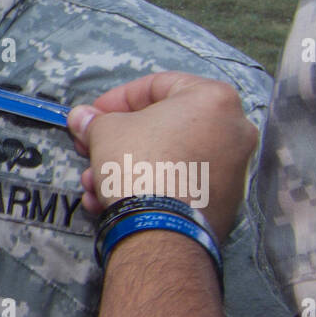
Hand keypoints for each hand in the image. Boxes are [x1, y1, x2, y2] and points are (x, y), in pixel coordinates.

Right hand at [66, 72, 256, 237]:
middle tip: (91, 148)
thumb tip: (82, 118)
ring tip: (94, 184)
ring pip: (169, 159)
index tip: (93, 115)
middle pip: (163, 127)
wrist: (162, 230)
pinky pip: (181, 185)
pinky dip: (149, 188)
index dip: (116, 99)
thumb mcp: (105, 132)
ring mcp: (233, 170)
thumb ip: (95, 121)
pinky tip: (113, 202)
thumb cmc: (140, 164)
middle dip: (119, 140)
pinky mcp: (225, 204)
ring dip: (126, 168)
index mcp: (214, 99)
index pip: (157, 85)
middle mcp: (234, 131)